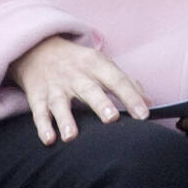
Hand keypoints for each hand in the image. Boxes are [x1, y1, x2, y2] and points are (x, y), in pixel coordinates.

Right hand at [9, 35, 150, 145]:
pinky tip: (49, 139)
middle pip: (89, 89)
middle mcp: (76, 75)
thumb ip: (126, 83)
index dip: (131, 97)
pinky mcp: (37, 96)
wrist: (39, 48)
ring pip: (60, 102)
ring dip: (66, 119)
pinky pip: (39, 112)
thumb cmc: (80, 62)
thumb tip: (149, 103)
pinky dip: (43, 126)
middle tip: (112, 118)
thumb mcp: (103, 65)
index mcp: (96, 64)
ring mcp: (56, 86)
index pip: (117, 80)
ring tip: (71, 136)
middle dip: (100, 104)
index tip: (144, 115)